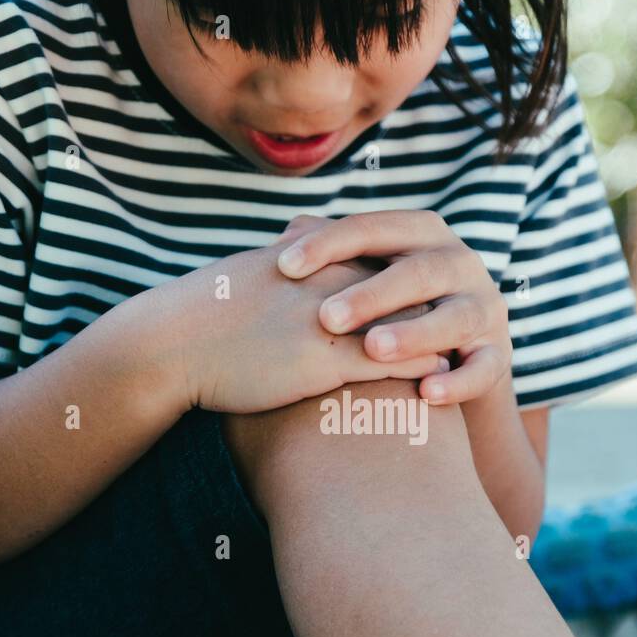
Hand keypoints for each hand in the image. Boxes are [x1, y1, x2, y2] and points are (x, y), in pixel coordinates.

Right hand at [168, 235, 445, 414]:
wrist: (171, 344)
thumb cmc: (202, 316)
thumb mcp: (250, 275)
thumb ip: (284, 263)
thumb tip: (294, 259)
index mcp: (315, 255)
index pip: (381, 256)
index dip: (411, 276)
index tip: (434, 292)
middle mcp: (331, 278)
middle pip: (407, 281)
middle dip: (438, 300)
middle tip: (465, 319)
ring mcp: (332, 318)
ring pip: (409, 319)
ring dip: (440, 335)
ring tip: (465, 351)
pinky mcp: (326, 360)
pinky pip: (393, 361)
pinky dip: (424, 367)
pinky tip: (441, 381)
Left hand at [274, 211, 512, 404]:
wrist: (454, 359)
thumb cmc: (390, 309)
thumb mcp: (365, 277)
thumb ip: (332, 257)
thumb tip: (282, 240)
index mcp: (421, 234)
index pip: (372, 229)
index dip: (329, 244)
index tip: (283, 268)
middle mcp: (458, 262)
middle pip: (417, 272)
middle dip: (371, 295)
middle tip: (328, 318)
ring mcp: (484, 307)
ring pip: (455, 317)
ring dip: (415, 333)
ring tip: (375, 351)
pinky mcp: (499, 353)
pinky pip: (485, 367)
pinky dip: (459, 382)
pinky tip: (427, 394)